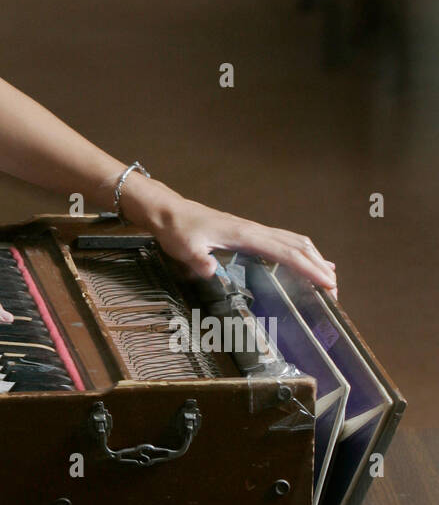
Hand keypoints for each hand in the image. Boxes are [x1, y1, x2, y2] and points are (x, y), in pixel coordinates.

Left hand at [118, 175, 338, 297]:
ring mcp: (253, 230)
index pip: (286, 253)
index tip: (328, 283)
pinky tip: (305, 260)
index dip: (309, 268)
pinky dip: (300, 251)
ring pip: (293, 241)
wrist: (169, 212)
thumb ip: (198, 260)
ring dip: (313, 257)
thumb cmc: (178, 230)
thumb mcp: (184, 248)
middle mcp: (255, 230)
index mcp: (246, 235)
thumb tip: (211, 271)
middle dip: (319, 267)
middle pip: (297, 246)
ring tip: (329, 278)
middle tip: (334, 291)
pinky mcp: (248, 233)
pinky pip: (283, 241)